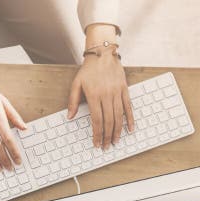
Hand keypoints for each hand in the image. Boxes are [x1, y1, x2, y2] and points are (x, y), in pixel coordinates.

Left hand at [67, 24, 132, 148]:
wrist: (103, 53)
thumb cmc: (89, 69)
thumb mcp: (76, 83)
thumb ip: (72, 101)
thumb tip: (69, 117)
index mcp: (94, 95)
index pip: (96, 120)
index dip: (97, 134)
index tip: (96, 143)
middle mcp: (106, 95)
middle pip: (108, 121)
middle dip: (107, 136)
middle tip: (106, 146)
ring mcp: (117, 93)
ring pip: (118, 117)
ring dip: (117, 131)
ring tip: (115, 141)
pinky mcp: (124, 90)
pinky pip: (128, 108)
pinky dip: (129, 120)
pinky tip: (129, 129)